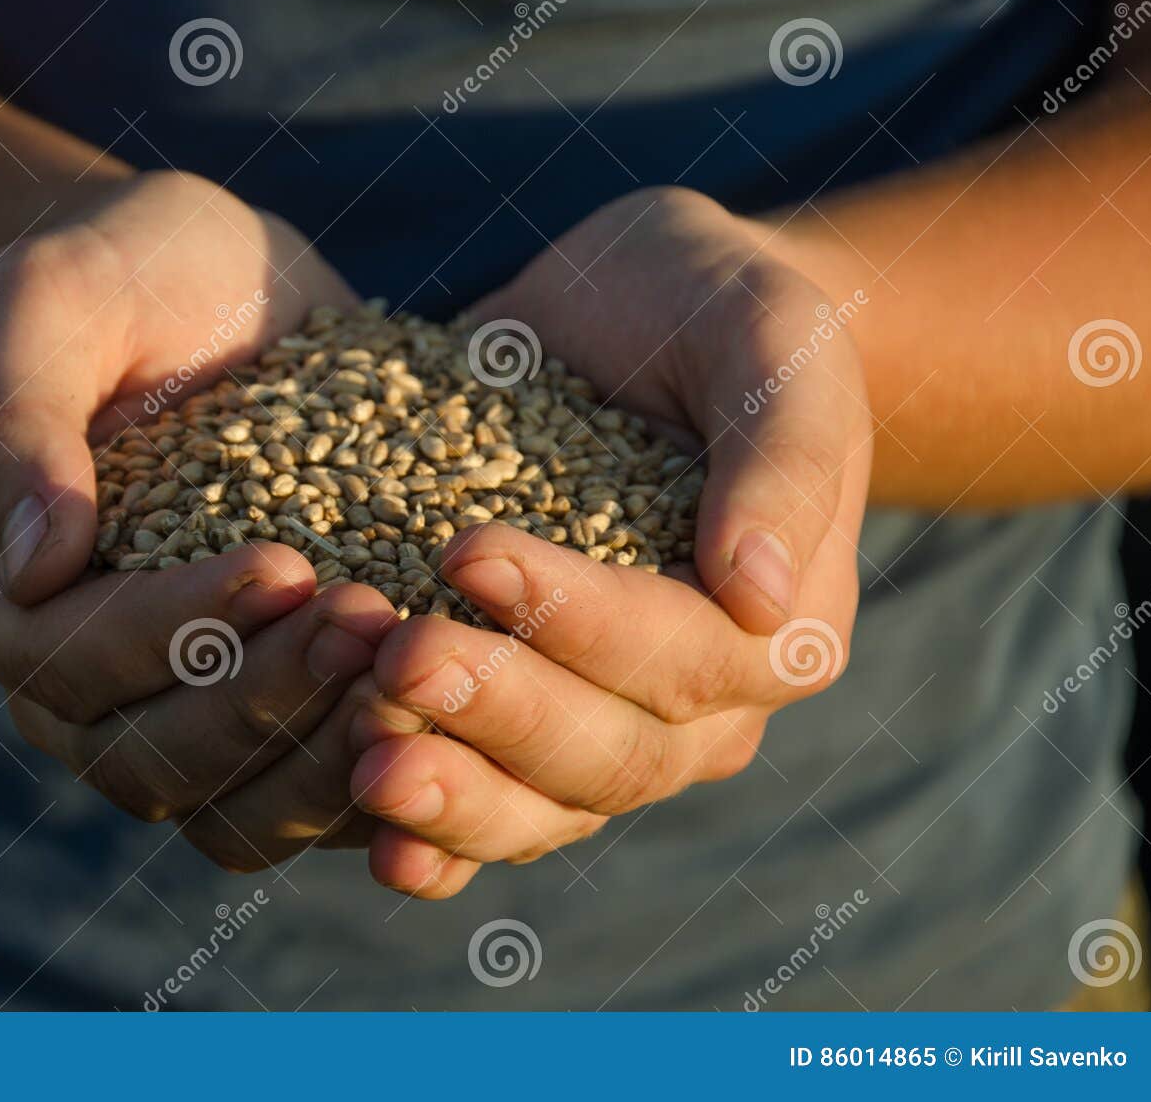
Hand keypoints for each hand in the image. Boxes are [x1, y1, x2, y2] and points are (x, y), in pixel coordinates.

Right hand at [0, 170, 390, 869]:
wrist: (219, 292)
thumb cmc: (125, 278)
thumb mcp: (54, 301)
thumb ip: (16, 418)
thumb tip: (35, 564)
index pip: (72, 659)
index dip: (177, 629)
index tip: (286, 565)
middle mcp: (76, 686)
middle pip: (152, 759)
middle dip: (263, 700)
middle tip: (368, 622)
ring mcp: (174, 714)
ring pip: (235, 809)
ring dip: (325, 756)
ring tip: (415, 668)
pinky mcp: (270, 715)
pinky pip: (312, 796)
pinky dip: (376, 781)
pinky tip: (455, 730)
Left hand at [346, 186, 872, 895]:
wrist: (632, 318)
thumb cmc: (709, 314)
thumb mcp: (768, 342)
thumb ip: (782, 458)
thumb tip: (761, 597)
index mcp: (781, 628)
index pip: (681, 654)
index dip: (575, 619)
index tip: (468, 552)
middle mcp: (705, 705)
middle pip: (609, 752)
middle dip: (500, 714)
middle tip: (398, 661)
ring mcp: (615, 724)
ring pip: (547, 805)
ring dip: (459, 799)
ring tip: (367, 770)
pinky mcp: (533, 718)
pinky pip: (497, 804)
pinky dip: (440, 836)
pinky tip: (370, 834)